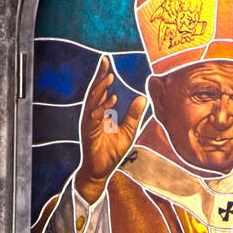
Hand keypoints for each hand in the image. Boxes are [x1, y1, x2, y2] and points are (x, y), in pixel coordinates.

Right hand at [75, 55, 145, 203]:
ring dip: (101, 89)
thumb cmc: (111, 152)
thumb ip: (134, 116)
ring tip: (109, 77)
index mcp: (100, 113)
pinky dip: (102, 108)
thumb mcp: (128, 132)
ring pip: (93, 102)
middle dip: (100, 76)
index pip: (101, 90)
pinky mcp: (89, 133)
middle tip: (105, 60)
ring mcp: (89, 123)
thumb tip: (143, 98)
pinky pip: (95, 117)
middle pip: (95, 91)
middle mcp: (92, 115)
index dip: (104, 76)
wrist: (100, 171)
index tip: (107, 61)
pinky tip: (111, 100)